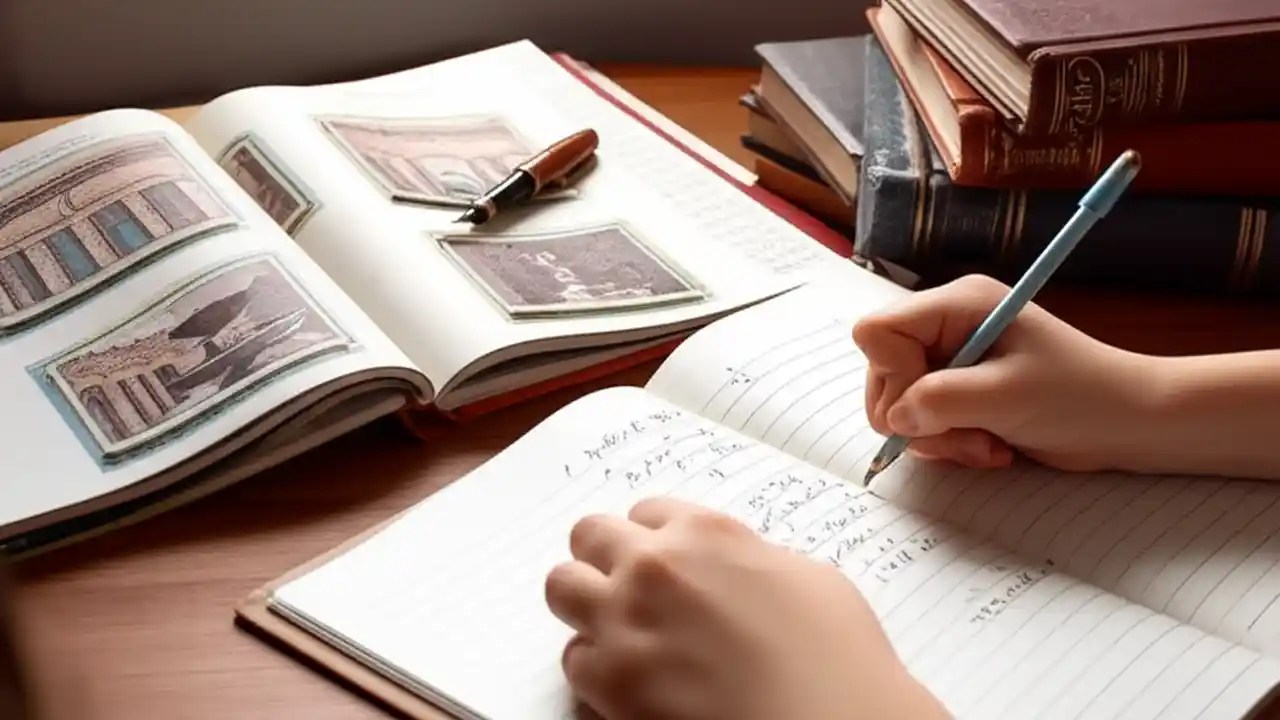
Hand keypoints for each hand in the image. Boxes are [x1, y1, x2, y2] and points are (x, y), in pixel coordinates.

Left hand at [545, 498, 947, 719]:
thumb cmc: (836, 658)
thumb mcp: (806, 579)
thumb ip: (751, 560)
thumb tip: (734, 568)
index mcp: (704, 534)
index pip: (646, 512)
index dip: (655, 538)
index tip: (663, 558)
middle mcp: (654, 567)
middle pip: (589, 536)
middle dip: (605, 558)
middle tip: (626, 587)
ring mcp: (624, 623)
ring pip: (562, 587)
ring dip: (585, 604)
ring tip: (614, 628)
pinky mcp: (610, 682)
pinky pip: (573, 659)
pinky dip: (594, 669)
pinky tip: (627, 682)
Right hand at [853, 274, 1158, 472]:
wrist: (1128, 423)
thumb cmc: (1080, 397)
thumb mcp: (1006, 396)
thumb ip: (940, 401)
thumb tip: (896, 417)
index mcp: (958, 304)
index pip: (878, 330)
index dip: (890, 372)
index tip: (928, 401)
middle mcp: (947, 326)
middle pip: (883, 372)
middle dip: (917, 415)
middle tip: (963, 433)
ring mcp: (951, 360)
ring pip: (900, 405)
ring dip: (938, 437)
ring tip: (985, 444)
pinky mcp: (959, 392)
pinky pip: (923, 423)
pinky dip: (950, 444)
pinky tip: (990, 446)